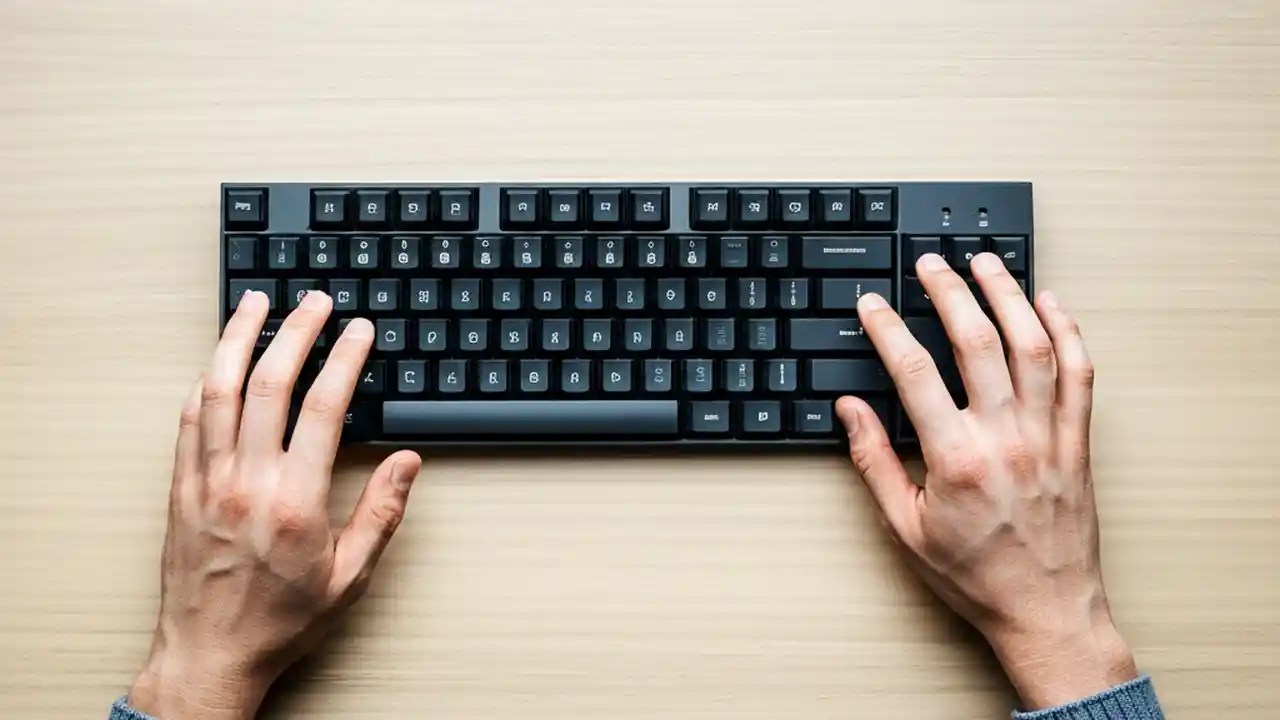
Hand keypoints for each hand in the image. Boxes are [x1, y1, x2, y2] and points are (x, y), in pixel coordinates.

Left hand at [128, 291, 421, 719]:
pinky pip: (188, 423)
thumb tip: (406, 464)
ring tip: (253, 307)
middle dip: (294, 332)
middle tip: (312, 302)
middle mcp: (246, 482)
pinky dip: (203, 384)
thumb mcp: (349, 577)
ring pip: (218, 392)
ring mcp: (206, 482)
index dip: (343, 359)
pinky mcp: (180, 490)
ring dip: (236, 341)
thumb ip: (381, 514)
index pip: (322, 408)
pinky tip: (215, 364)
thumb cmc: (279, 622)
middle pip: (268, 384)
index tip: (357, 332)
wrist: (209, 656)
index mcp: (294, 501)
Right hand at [836, 253, 1136, 709]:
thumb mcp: (904, 528)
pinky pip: (1079, 374)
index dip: (887, 329)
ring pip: (1031, 346)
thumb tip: (850, 411)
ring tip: (986, 264)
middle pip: (976, 342)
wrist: (1046, 613)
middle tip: (929, 264)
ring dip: (1008, 296)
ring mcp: (1047, 436)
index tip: (873, 305)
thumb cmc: (976, 578)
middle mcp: (1004, 438)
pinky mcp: (1076, 442)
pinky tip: (1050, 304)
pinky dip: (1068, 332)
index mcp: (955, 459)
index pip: (913, 372)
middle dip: (948, 292)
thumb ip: (873, 462)